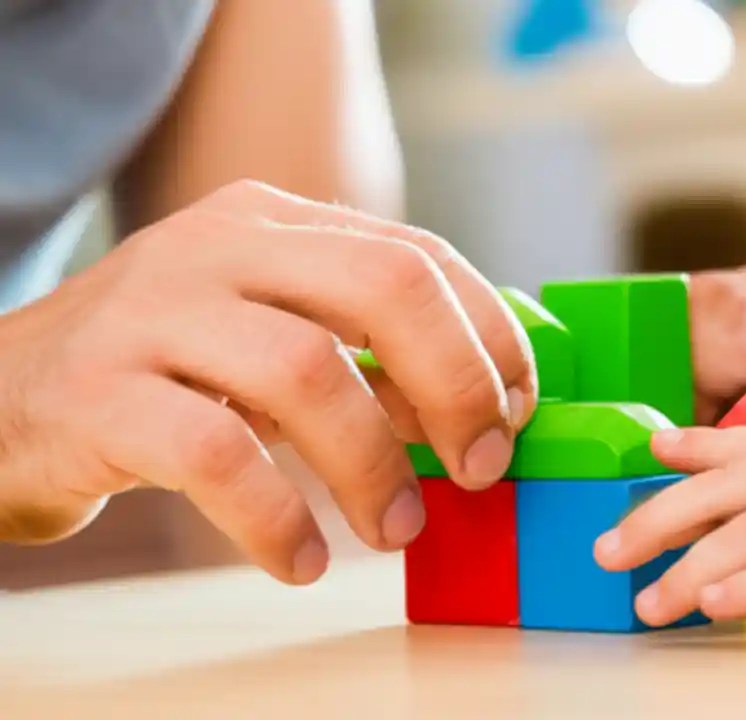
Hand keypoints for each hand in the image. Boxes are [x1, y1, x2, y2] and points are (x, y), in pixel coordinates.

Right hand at [0, 180, 535, 583]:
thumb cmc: (167, 377)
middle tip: (481, 468)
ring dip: (373, 464)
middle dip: (457, 384)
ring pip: (305, 371)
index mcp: (275, 223)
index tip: (518, 412)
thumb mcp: (271, 339)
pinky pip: (215, 455)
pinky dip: (275, 517)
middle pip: (384, 287)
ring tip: (394, 529)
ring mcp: (152, 312)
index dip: (489, 336)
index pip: (418, 255)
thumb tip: (484, 412)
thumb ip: (368, 360)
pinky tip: (299, 559)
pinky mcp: (97, 394)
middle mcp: (218, 247)